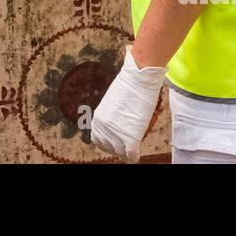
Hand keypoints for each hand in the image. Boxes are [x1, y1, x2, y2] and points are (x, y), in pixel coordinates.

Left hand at [90, 46, 165, 162]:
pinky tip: (136, 154)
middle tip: (125, 146)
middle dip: (116, 148)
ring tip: (132, 151)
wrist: (138, 78)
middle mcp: (104, 127)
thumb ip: (112, 116)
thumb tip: (118, 123)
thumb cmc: (130, 86)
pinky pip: (130, 155)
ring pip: (119, 153)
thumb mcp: (113, 103)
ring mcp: (116, 133)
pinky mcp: (130, 136)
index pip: (97, 139)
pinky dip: (133, 157)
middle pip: (108, 147)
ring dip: (125, 153)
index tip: (115, 142)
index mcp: (98, 118)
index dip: (107, 142)